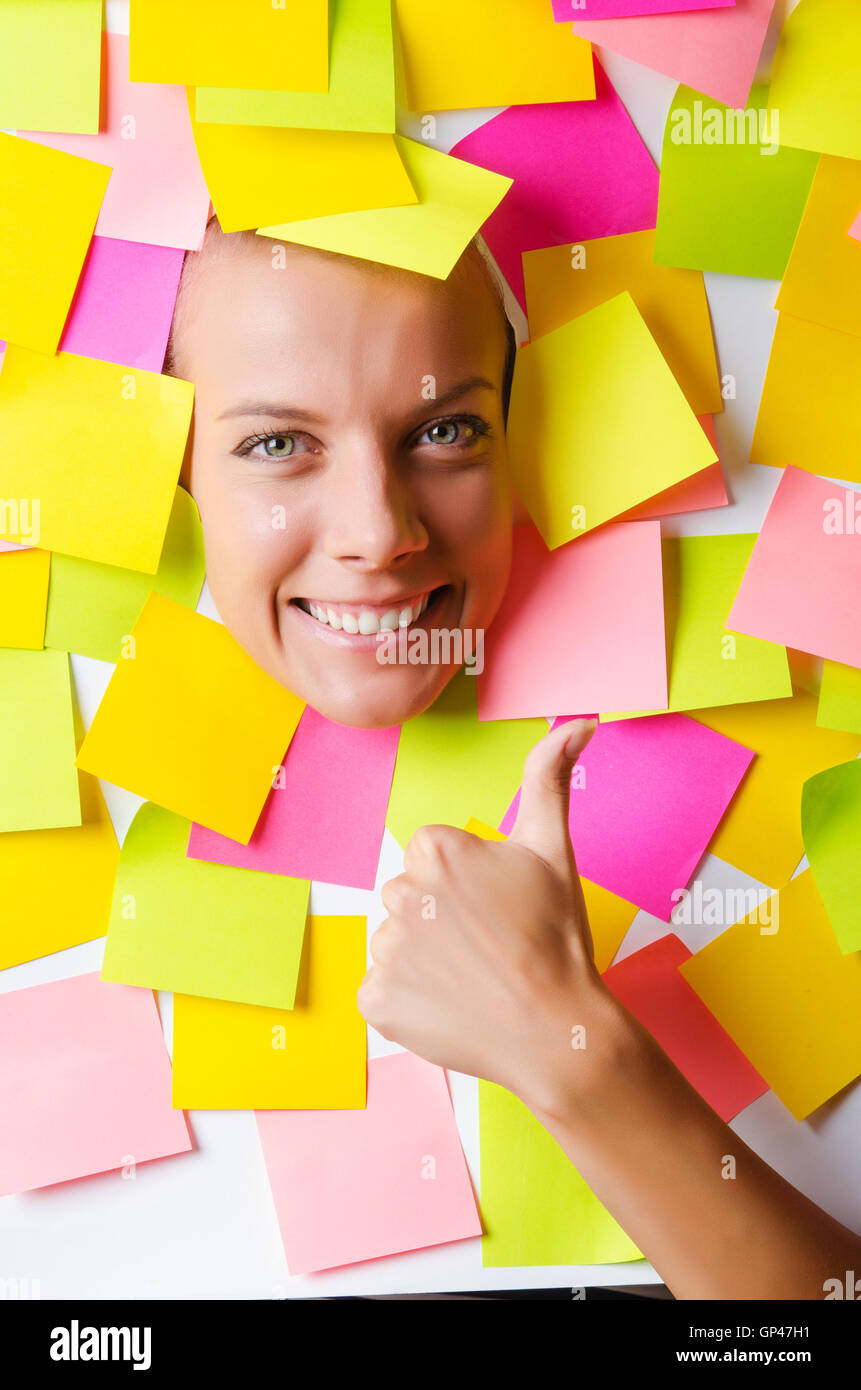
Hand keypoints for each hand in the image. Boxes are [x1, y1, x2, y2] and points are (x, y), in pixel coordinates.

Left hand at [358, 718, 619, 1113]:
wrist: (558, 1033)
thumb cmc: (558, 939)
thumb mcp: (554, 848)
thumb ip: (550, 776)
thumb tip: (577, 721)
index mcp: (435, 852)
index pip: (431, 855)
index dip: (467, 883)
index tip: (497, 907)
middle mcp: (400, 894)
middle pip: (410, 895)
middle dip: (442, 915)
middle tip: (489, 945)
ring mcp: (383, 951)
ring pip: (396, 940)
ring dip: (425, 956)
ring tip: (474, 978)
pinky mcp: (373, 1001)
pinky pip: (382, 988)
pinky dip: (410, 999)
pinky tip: (451, 1005)